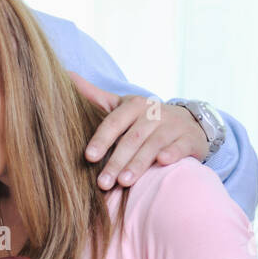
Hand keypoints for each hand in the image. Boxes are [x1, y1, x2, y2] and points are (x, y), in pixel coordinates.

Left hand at [70, 71, 208, 188]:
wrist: (188, 122)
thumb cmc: (146, 119)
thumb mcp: (122, 107)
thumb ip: (95, 97)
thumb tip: (67, 76)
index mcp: (134, 106)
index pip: (114, 122)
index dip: (102, 139)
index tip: (89, 157)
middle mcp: (154, 113)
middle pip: (132, 138)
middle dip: (117, 161)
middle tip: (103, 182)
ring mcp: (173, 126)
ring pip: (154, 145)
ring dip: (138, 163)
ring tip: (124, 182)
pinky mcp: (190, 139)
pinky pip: (181, 146)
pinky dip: (172, 153)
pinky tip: (162, 163)